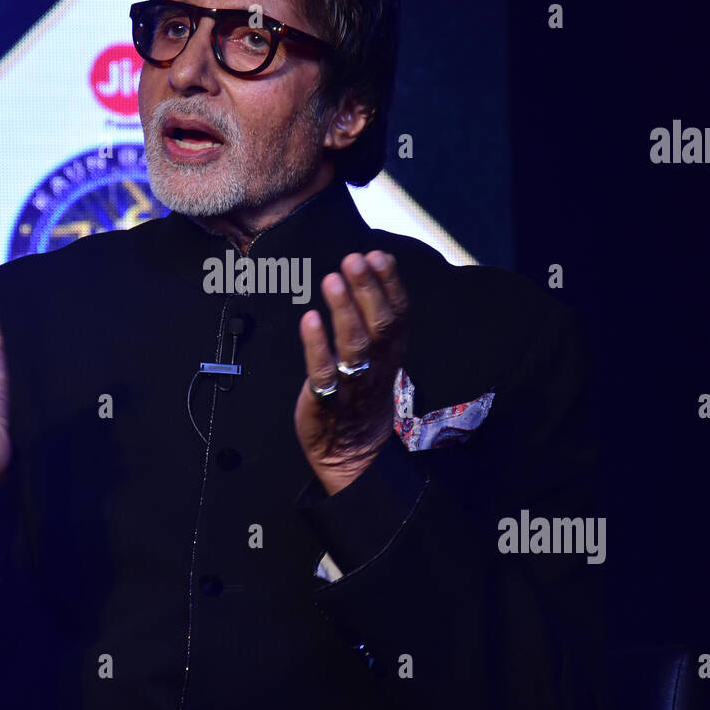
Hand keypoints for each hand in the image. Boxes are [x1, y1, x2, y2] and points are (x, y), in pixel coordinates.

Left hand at [295, 250, 407, 494]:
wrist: (353, 453)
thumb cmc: (360, 394)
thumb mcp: (378, 356)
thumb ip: (374, 316)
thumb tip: (367, 268)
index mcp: (392, 352)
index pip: (399, 313)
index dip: (390, 284)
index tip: (378, 255)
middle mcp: (378, 366)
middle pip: (380, 325)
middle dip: (368, 290)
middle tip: (353, 259)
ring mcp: (353, 385)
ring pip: (355, 346)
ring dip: (345, 310)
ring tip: (332, 279)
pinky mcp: (327, 402)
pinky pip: (324, 373)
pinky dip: (317, 346)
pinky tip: (310, 319)